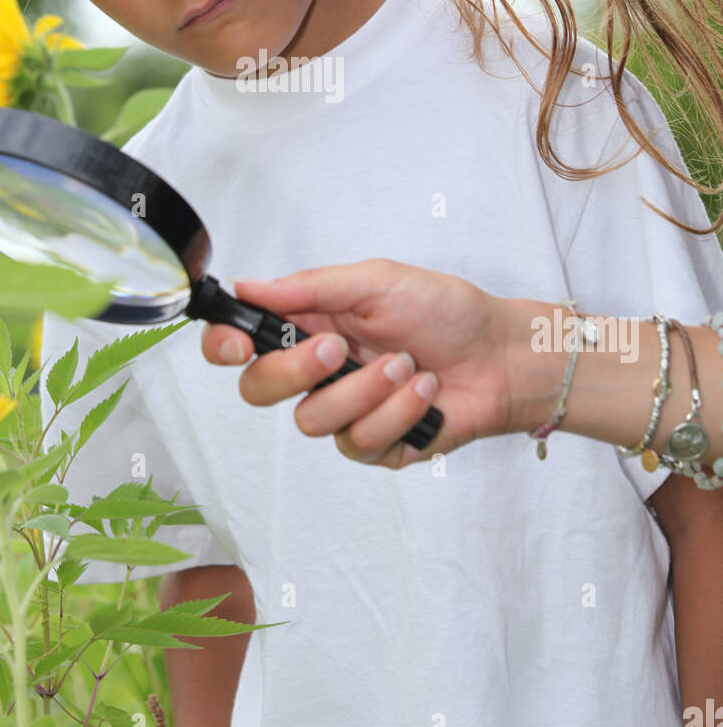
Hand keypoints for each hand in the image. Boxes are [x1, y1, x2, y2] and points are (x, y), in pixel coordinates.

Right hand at [199, 259, 514, 468]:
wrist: (502, 355)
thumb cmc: (445, 310)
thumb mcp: (376, 280)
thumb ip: (309, 287)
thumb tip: (248, 285)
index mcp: (309, 326)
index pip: (241, 343)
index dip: (224, 346)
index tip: (238, 342)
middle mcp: (319, 372)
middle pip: (259, 389)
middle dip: (296, 371)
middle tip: (340, 348)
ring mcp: (346, 413)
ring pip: (312, 421)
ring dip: (365, 390)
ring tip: (406, 364)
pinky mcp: (376, 447)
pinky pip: (360, 443)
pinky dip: (398, 412)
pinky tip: (424, 390)